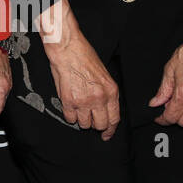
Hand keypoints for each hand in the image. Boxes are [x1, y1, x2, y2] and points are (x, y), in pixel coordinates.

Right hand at [39, 0, 119, 140]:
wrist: (67, 48)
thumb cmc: (84, 56)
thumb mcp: (103, 74)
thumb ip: (105, 93)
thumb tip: (103, 109)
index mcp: (111, 91)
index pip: (114, 119)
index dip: (110, 129)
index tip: (106, 134)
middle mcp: (99, 98)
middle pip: (100, 124)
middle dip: (94, 124)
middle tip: (89, 119)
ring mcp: (84, 101)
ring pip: (84, 124)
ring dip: (81, 119)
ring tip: (77, 108)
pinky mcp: (68, 101)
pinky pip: (70, 118)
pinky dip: (69, 114)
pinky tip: (69, 106)